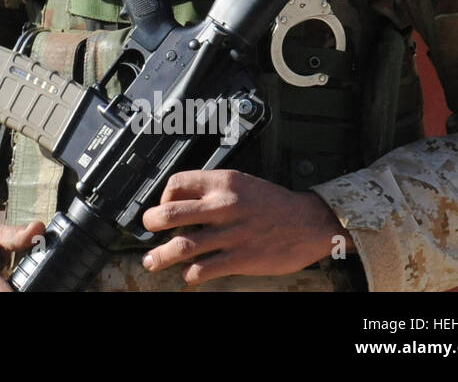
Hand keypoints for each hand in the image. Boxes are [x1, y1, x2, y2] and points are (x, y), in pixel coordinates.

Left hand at [139, 169, 355, 285]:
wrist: (310, 222)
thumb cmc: (274, 204)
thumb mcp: (242, 184)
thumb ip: (214, 190)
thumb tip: (182, 202)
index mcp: (223, 182)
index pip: (177, 182)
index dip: (164, 195)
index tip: (164, 206)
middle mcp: (223, 205)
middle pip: (171, 213)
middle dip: (151, 222)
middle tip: (147, 229)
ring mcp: (231, 233)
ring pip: (183, 245)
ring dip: (161, 256)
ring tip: (151, 262)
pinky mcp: (241, 258)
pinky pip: (205, 268)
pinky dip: (191, 274)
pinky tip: (188, 275)